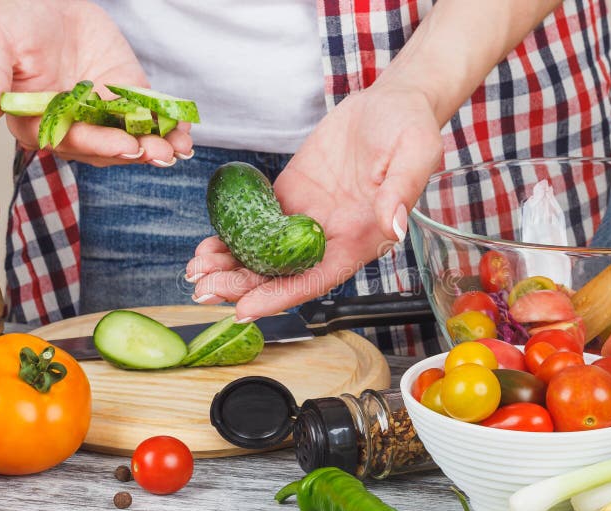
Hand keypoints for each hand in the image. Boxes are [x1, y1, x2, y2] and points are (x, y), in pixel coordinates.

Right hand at [0, 0, 192, 166]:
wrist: (47, 1)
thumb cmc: (14, 24)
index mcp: (38, 123)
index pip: (72, 140)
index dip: (100, 144)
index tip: (127, 146)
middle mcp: (73, 126)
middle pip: (108, 146)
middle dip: (137, 151)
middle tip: (163, 153)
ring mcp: (103, 114)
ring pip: (132, 137)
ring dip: (158, 146)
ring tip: (181, 148)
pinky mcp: (126, 98)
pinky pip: (149, 116)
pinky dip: (169, 124)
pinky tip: (186, 130)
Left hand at [186, 82, 442, 318]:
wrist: (391, 102)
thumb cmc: (409, 128)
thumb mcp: (415, 153)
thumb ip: (401, 191)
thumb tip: (392, 226)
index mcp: (359, 237)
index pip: (316, 278)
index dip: (280, 296)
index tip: (245, 309)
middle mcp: (330, 235)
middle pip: (281, 273)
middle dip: (242, 286)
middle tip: (203, 290)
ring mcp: (307, 217)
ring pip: (265, 253)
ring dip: (231, 267)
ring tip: (195, 271)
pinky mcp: (291, 194)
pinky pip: (258, 222)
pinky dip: (233, 235)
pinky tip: (207, 246)